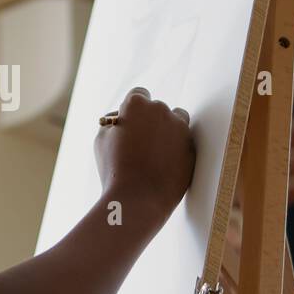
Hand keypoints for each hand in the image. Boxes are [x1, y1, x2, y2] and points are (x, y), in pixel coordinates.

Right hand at [94, 86, 196, 218]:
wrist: (138, 199)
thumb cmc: (114, 169)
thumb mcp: (102, 141)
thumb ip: (113, 124)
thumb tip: (121, 120)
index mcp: (137, 104)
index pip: (138, 94)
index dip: (133, 108)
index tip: (130, 120)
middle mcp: (161, 110)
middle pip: (157, 107)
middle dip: (150, 120)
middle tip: (139, 140)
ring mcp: (180, 128)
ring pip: (177, 119)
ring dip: (169, 128)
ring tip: (155, 149)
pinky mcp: (192, 147)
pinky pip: (185, 141)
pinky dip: (177, 148)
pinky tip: (164, 163)